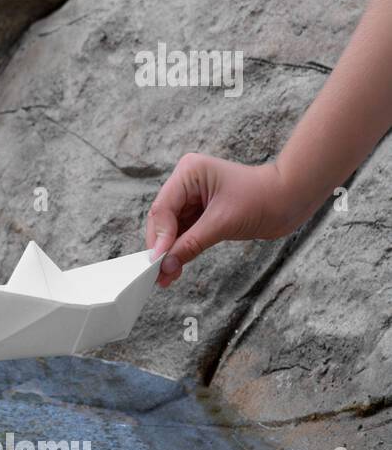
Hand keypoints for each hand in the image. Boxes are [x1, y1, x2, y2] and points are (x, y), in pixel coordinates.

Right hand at [145, 154, 295, 286]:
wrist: (292, 200)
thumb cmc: (263, 199)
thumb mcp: (223, 222)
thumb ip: (190, 244)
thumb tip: (166, 266)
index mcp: (188, 173)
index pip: (163, 208)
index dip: (160, 237)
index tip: (158, 262)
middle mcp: (186, 183)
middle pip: (163, 219)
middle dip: (161, 247)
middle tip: (157, 274)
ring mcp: (192, 198)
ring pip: (170, 229)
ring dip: (169, 252)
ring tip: (165, 277)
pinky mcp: (201, 212)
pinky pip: (184, 233)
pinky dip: (180, 250)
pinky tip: (175, 267)